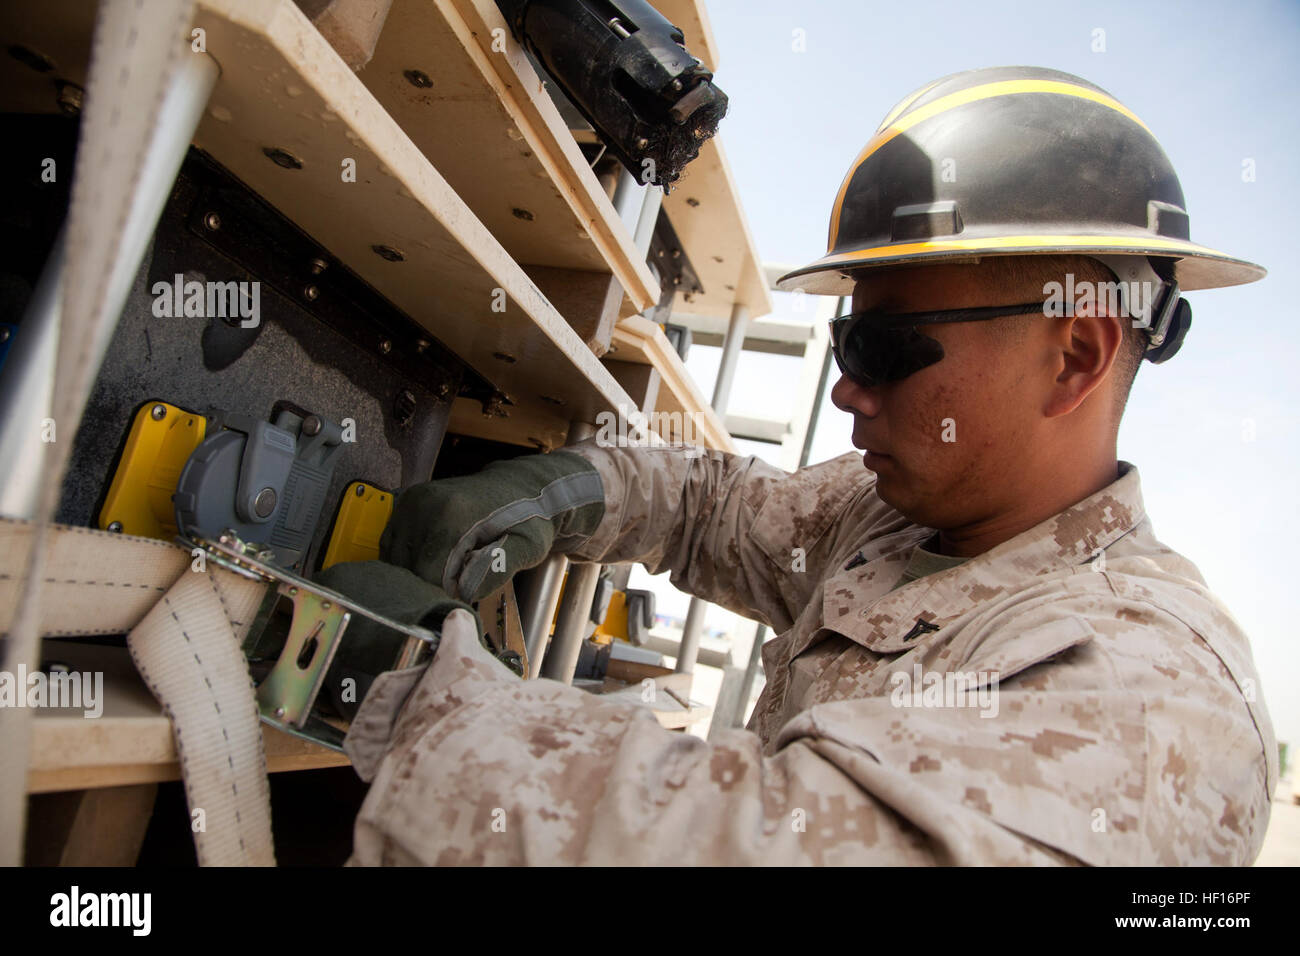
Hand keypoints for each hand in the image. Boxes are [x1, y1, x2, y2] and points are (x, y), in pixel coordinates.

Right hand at [380, 451, 603, 601]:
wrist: (523, 487)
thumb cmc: (527, 521)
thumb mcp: (525, 549)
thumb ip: (495, 573)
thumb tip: (462, 594)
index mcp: (452, 516)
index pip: (427, 575)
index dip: (444, 593)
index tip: (464, 595)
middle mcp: (425, 505)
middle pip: (409, 568)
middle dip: (430, 584)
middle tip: (459, 584)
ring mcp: (413, 501)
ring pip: (396, 558)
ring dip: (416, 573)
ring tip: (447, 571)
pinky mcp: (407, 501)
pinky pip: (392, 542)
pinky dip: (407, 558)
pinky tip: (432, 561)